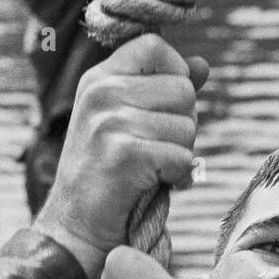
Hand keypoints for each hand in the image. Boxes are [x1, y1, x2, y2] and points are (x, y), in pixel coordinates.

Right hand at [32, 34, 207, 278]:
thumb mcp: (129, 124)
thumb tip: (202, 66)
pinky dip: (177, 178)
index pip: (156, 47)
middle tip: (156, 153)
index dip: (175, 77)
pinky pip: (181, 157)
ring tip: (152, 171)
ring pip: (187, 126)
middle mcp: (101, 93)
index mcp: (99, 79)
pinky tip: (155, 186)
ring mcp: (110, 122)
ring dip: (180, 155)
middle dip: (183, 127)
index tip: (163, 112)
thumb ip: (163, 92)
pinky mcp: (124, 154)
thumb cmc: (107, 179)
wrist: (76, 231)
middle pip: (182, 89)